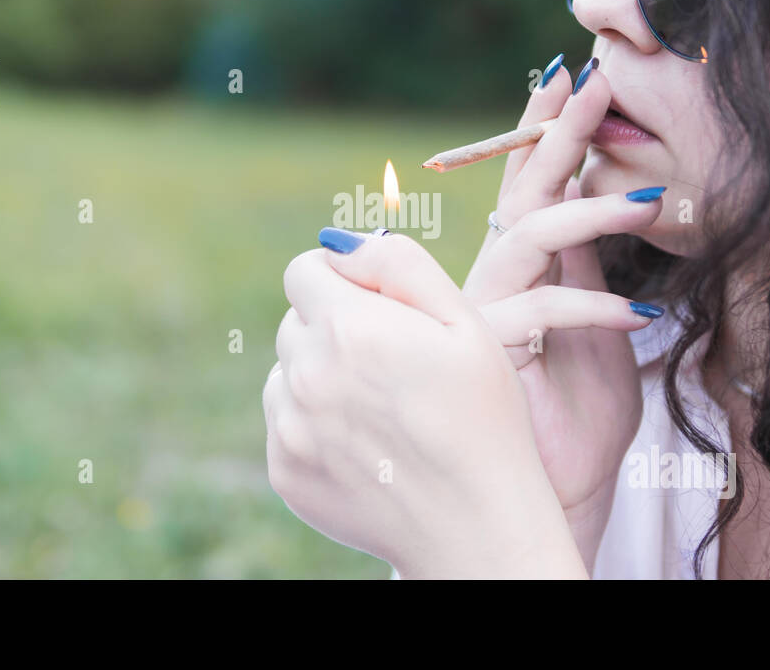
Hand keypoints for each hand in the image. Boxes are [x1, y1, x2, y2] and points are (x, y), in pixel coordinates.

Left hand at [266, 229, 586, 577]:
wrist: (477, 526)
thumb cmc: (484, 418)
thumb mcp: (465, 322)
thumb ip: (399, 264)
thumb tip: (339, 244)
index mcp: (349, 327)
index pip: (304, 269)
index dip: (339, 278)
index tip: (372, 302)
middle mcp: (306, 374)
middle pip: (295, 321)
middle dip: (334, 327)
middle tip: (390, 362)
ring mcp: (289, 427)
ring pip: (286, 373)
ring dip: (320, 376)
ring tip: (381, 408)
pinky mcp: (285, 471)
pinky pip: (285, 423)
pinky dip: (315, 425)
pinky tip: (368, 445)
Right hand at [462, 60, 664, 563]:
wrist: (559, 484)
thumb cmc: (581, 408)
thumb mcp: (599, 320)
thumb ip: (592, 264)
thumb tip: (608, 194)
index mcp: (518, 267)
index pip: (527, 186)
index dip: (544, 132)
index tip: (566, 78)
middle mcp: (492, 279)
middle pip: (522, 193)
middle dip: (558, 136)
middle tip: (595, 83)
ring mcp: (483, 311)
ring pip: (528, 237)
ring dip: (591, 211)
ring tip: (654, 198)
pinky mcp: (488, 352)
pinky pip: (541, 309)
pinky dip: (594, 304)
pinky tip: (642, 309)